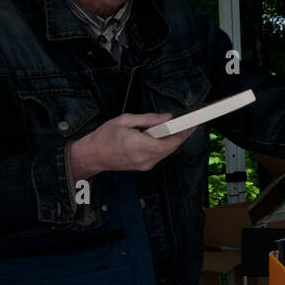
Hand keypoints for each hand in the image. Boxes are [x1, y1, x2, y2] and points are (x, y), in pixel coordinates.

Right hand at [69, 113, 197, 179]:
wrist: (92, 155)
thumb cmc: (105, 136)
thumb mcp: (125, 120)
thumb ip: (148, 119)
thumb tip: (167, 117)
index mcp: (138, 145)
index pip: (168, 142)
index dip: (182, 134)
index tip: (191, 125)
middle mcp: (144, 158)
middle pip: (170, 148)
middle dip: (181, 136)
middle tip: (189, 125)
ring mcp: (144, 165)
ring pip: (166, 152)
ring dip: (173, 141)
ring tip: (178, 129)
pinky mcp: (144, 167)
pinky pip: (159, 155)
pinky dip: (164, 146)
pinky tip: (164, 137)